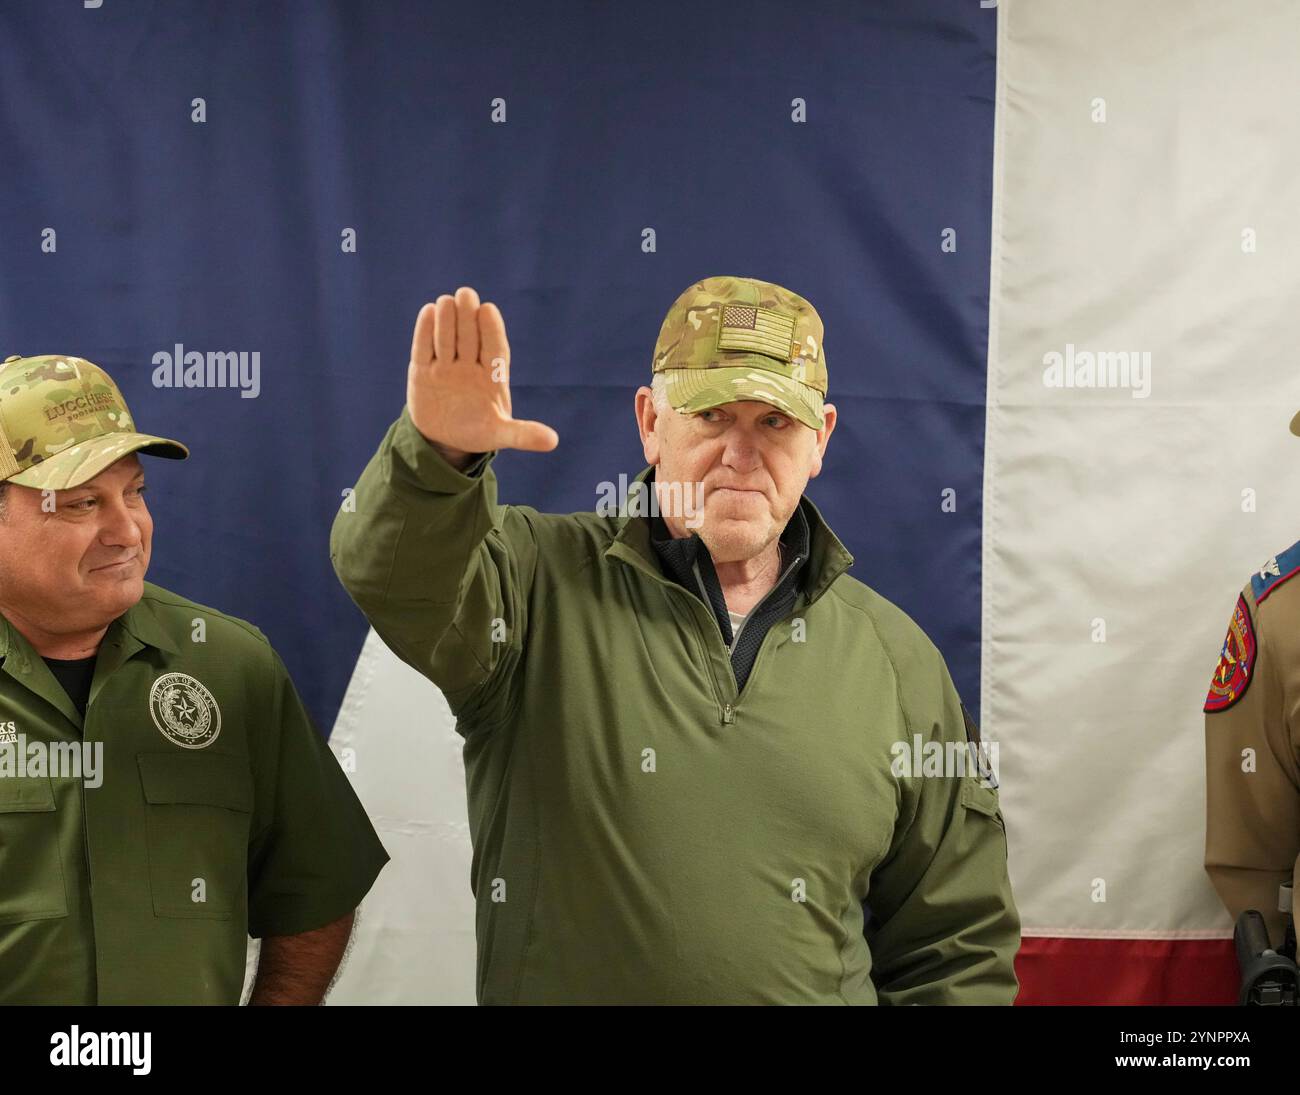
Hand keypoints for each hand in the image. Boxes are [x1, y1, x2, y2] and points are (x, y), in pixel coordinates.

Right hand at [406, 287, 558, 458]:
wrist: (444, 440)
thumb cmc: (478, 431)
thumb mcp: (500, 435)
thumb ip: (523, 435)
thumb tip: (553, 442)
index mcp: (492, 376)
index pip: (494, 348)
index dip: (491, 330)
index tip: (488, 310)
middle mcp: (469, 366)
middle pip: (469, 337)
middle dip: (467, 317)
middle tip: (466, 294)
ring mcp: (445, 366)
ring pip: (446, 338)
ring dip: (447, 320)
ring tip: (446, 301)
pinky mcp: (422, 370)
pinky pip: (423, 348)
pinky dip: (425, 331)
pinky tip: (428, 311)